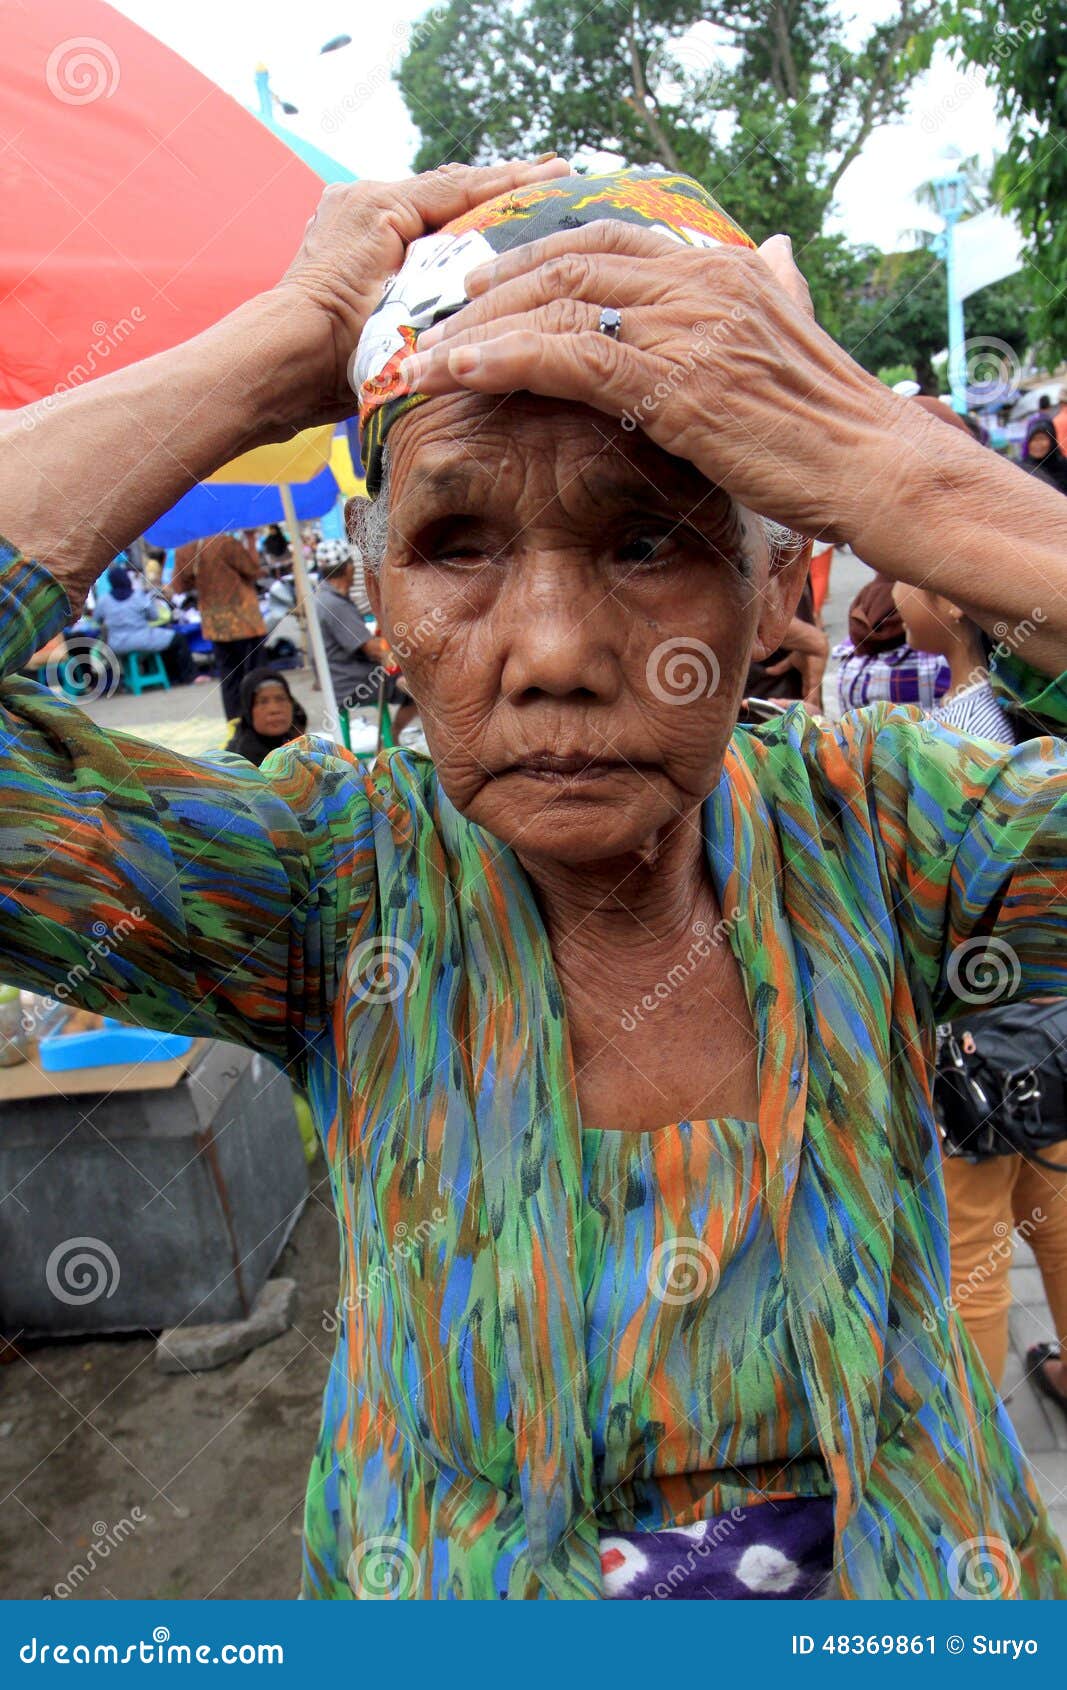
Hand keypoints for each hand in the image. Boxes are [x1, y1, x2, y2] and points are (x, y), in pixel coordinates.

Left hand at [270, 157, 568, 426]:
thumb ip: (450, 263)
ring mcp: (351, 224)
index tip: (560, 172)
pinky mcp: (348, 252)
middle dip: (498, 192)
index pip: (461, 187)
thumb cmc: (339, 342)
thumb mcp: (407, 299)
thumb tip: (499, 251)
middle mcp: (363, 202)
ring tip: (524, 211)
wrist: (286, 368)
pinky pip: (407, 237)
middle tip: (553, 182)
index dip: (514, 183)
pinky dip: (441, 240)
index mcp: (380, 203)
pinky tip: (476, 247)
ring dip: (471, 216)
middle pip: (446, 195)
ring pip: (428, 215)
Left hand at [402, 220, 902, 545]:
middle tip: (435, 321)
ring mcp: (690, 329)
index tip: (484, 286)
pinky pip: (572, 357)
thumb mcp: (798, 340)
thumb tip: (777, 255)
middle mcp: (702, 283)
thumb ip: (777, 292)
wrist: (876, 469)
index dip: (534, 259)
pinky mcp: (679, 382)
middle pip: (567, 264)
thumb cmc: (832, 425)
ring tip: (425, 356)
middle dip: (491, 291)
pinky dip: (508, 359)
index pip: (606, 242)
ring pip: (557, 305)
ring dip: (480, 330)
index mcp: (724, 269)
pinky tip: (463, 373)